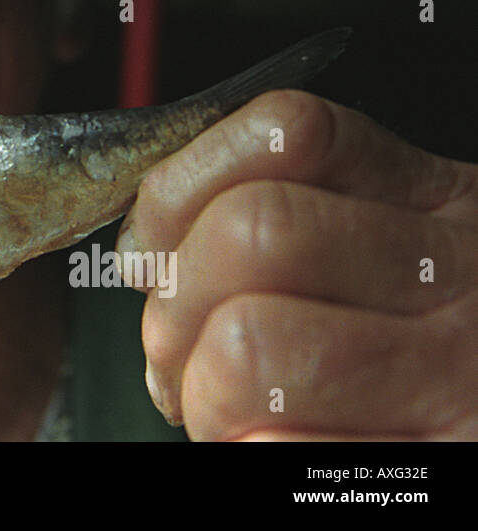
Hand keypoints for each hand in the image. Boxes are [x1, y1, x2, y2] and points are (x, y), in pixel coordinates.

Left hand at [117, 89, 477, 439]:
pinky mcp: (440, 462)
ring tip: (223, 409)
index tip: (148, 251)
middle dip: (174, 299)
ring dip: (201, 389)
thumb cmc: (426, 353)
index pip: (287, 132)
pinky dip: (245, 446)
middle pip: (252, 229)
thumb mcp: (387, 252)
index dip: (182, 186)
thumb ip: (284, 222)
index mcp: (431, 200)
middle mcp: (453, 272)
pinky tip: (272, 443)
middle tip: (176, 350)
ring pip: (249, 343)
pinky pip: (278, 447)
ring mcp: (455, 374)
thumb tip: (149, 253)